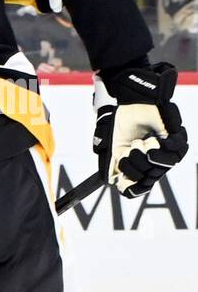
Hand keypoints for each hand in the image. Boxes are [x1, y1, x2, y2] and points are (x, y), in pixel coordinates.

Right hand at [97, 62, 187, 196]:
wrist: (133, 101)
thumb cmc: (125, 121)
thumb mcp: (114, 146)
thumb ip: (114, 164)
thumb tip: (113, 182)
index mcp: (141, 163)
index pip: (141, 185)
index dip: (134, 189)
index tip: (123, 184)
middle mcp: (155, 159)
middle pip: (148, 178)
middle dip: (134, 167)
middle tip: (129, 151)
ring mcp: (167, 150)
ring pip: (161, 168)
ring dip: (146, 157)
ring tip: (141, 142)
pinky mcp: (178, 137)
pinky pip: (174, 152)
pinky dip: (160, 149)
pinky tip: (153, 140)